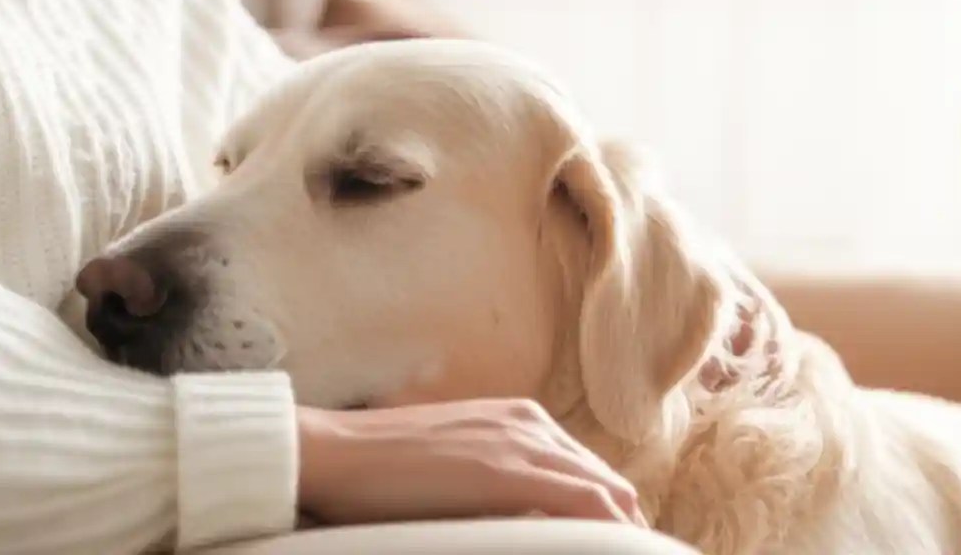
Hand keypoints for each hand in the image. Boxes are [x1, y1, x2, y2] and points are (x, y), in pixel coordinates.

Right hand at [297, 398, 645, 525]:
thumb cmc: (381, 469)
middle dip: (627, 526)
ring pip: (605, 494)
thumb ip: (496, 480)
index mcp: (520, 419)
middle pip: (608, 482)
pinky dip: (608, 531)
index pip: (589, 472)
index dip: (612, 514)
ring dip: (623, 532)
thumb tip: (525, 517)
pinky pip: (584, 503)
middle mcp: (530, 424)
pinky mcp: (505, 472)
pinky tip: (617, 553)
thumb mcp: (455, 463)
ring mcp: (519, 444)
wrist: (333, 453)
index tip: (620, 548)